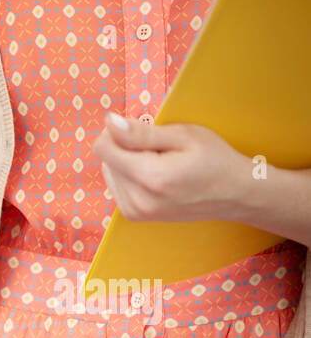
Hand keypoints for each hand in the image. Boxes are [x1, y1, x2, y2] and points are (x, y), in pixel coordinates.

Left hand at [93, 111, 248, 223]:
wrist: (233, 194)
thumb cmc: (214, 160)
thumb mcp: (184, 135)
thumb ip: (141, 132)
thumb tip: (108, 122)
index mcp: (149, 178)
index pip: (103, 148)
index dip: (116, 131)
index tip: (140, 127)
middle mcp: (136, 200)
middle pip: (106, 160)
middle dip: (126, 147)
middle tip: (161, 148)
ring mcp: (133, 211)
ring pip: (110, 172)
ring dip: (127, 161)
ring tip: (160, 162)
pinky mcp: (133, 215)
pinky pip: (117, 185)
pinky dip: (130, 174)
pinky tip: (155, 174)